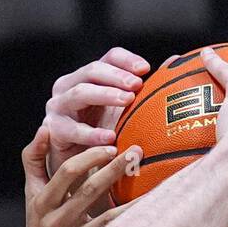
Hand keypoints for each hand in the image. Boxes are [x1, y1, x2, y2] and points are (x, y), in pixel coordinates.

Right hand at [16, 126, 138, 226]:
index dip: (90, 156)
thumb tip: (45, 128)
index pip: (66, 172)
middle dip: (114, 167)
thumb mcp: (30, 195)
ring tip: (150, 178)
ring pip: (106, 214)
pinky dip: (131, 220)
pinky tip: (150, 210)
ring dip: (130, 196)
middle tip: (137, 151)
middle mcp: (54, 220)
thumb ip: (34, 160)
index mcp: (41, 201)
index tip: (111, 146)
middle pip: (88, 188)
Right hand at [45, 47, 150, 179]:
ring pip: (80, 92)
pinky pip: (72, 129)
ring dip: (105, 95)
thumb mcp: (124, 114)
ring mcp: (58, 106)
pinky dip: (92, 134)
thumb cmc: (102, 137)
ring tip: (126, 102)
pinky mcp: (52, 129)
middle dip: (117, 76)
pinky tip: (110, 139)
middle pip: (93, 70)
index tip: (146, 69)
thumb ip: (145, 91)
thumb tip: (175, 61)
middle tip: (137, 85)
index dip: (126, 60)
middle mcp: (70, 86)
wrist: (76, 168)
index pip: (108, 57)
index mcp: (89, 77)